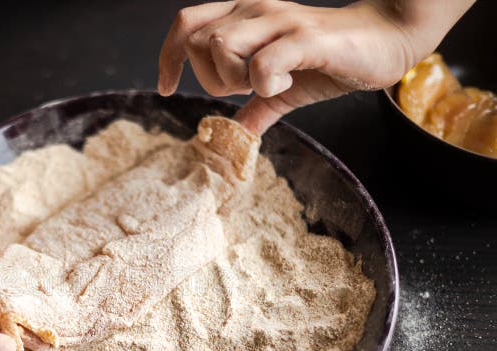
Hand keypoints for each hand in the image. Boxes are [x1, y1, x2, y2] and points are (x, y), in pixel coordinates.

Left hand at [158, 0, 473, 133]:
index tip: (166, 88)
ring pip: (221, 45)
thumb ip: (255, 109)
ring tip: (266, 86)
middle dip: (210, 78)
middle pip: (199, 42)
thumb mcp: (283, 90)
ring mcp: (281, 21)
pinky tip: (281, 86)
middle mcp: (256, 10)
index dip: (168, 56)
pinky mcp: (306, 38)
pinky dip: (262, 82)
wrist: (386, 41)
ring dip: (233, 78)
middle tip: (243, 90)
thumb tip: (230, 136)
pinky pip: (263, 60)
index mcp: (244, 16)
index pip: (186, 24)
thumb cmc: (330, 59)